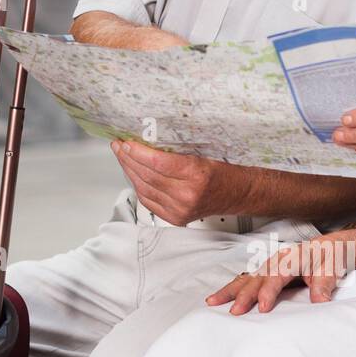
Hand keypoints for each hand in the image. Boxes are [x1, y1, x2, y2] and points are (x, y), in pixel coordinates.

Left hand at [112, 140, 239, 224]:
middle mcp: (187, 195)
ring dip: (129, 172)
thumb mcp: (203, 153)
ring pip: (144, 189)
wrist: (236, 194)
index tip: (126, 142)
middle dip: (128, 159)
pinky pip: (148, 201)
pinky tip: (133, 175)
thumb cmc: (222, 172)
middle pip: (148, 175)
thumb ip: (176, 149)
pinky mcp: (175, 218)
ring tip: (122, 158)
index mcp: (196, 175)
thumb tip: (148, 139)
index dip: (138, 152)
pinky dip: (138, 187)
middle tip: (119, 146)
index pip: (158, 162)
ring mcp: (180, 209)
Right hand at [206, 229, 355, 313]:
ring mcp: (273, 266)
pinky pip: (251, 280)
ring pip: (248, 278)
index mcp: (293, 256)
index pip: (277, 276)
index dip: (268, 292)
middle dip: (243, 294)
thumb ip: (325, 282)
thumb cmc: (336, 254)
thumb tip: (318, 299)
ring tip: (213, 301)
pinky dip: (237, 288)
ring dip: (231, 290)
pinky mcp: (272, 273)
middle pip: (257, 277)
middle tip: (233, 311)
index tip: (262, 307)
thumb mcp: (336, 266)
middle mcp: (279, 260)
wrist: (342, 246)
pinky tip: (225, 297)